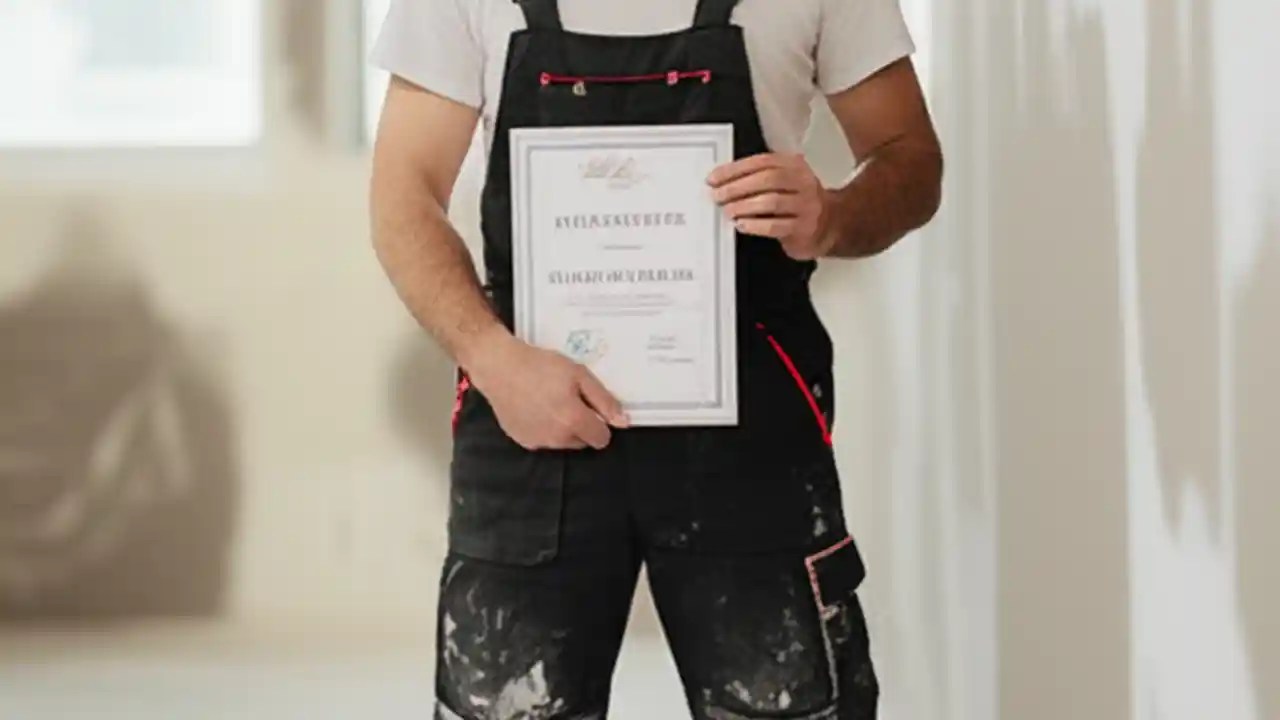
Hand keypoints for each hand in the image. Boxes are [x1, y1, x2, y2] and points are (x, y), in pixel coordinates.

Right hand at [463, 330, 628, 450]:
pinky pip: (542, 439)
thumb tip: (623, 422)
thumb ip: (604, 400)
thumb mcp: (579, 375)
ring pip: (562, 442)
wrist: (499, 367)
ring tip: (548, 401)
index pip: (601, 439)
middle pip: (582, 441)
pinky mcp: (522, 440)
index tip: (590, 406)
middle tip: (567, 399)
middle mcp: (557, 438)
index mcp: (574, 421)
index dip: (600, 422)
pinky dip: (543, 428)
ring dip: (562, 428)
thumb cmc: (541, 366)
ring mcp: (537, 442)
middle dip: (581, 425)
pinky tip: (534, 407)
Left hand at [707, 153, 833, 260]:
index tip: (714, 178)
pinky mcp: (804, 228)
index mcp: (794, 165)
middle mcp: (803, 182)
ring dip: (744, 207)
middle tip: (718, 196)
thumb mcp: (784, 181)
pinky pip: (776, 225)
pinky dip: (755, 225)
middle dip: (737, 188)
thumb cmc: (797, 201)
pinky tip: (742, 225)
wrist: (829, 225)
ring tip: (728, 211)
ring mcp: (806, 205)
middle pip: (766, 180)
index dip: (735, 169)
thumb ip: (758, 177)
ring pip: (771, 202)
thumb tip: (721, 181)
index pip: (761, 162)